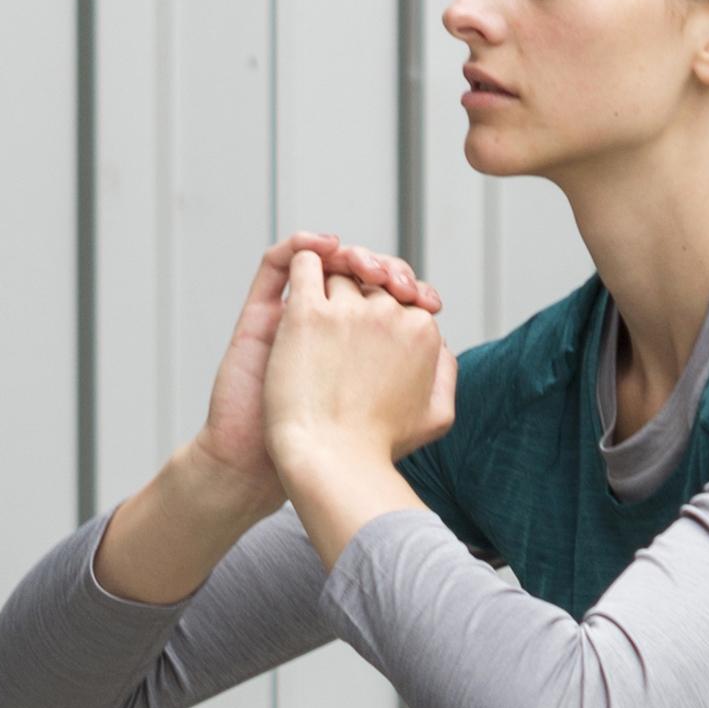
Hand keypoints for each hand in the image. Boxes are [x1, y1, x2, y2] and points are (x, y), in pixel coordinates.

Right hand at [96, 234, 442, 605]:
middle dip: (384, 267)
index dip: (411, 288)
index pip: (390, 294)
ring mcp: (295, 314)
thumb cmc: (329, 443)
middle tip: (400, 282)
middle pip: (361, 270)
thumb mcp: (408, 412)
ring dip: (350, 253)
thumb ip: (434, 378)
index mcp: (362, 340)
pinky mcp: (260, 312)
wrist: (270, 462)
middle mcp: (330, 322)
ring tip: (368, 268)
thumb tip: (447, 342)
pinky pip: (279, 262)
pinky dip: (304, 245)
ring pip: (327, 259)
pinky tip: (327, 248)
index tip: (429, 302)